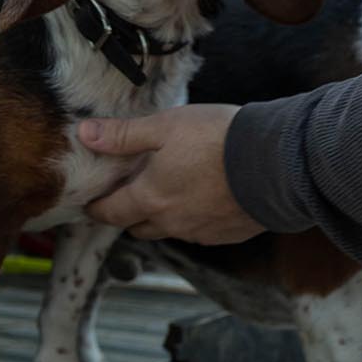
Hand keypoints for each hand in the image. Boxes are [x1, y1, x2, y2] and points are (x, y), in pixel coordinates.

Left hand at [79, 104, 264, 243]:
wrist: (276, 163)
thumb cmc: (217, 139)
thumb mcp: (164, 126)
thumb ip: (122, 135)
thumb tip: (84, 134)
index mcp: (149, 199)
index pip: (110, 213)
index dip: (96, 208)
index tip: (90, 204)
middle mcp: (171, 223)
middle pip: (137, 227)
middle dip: (128, 214)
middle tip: (129, 194)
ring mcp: (201, 233)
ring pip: (170, 231)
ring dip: (163, 217)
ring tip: (169, 193)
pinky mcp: (227, 234)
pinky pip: (200, 233)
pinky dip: (194, 219)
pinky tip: (203, 198)